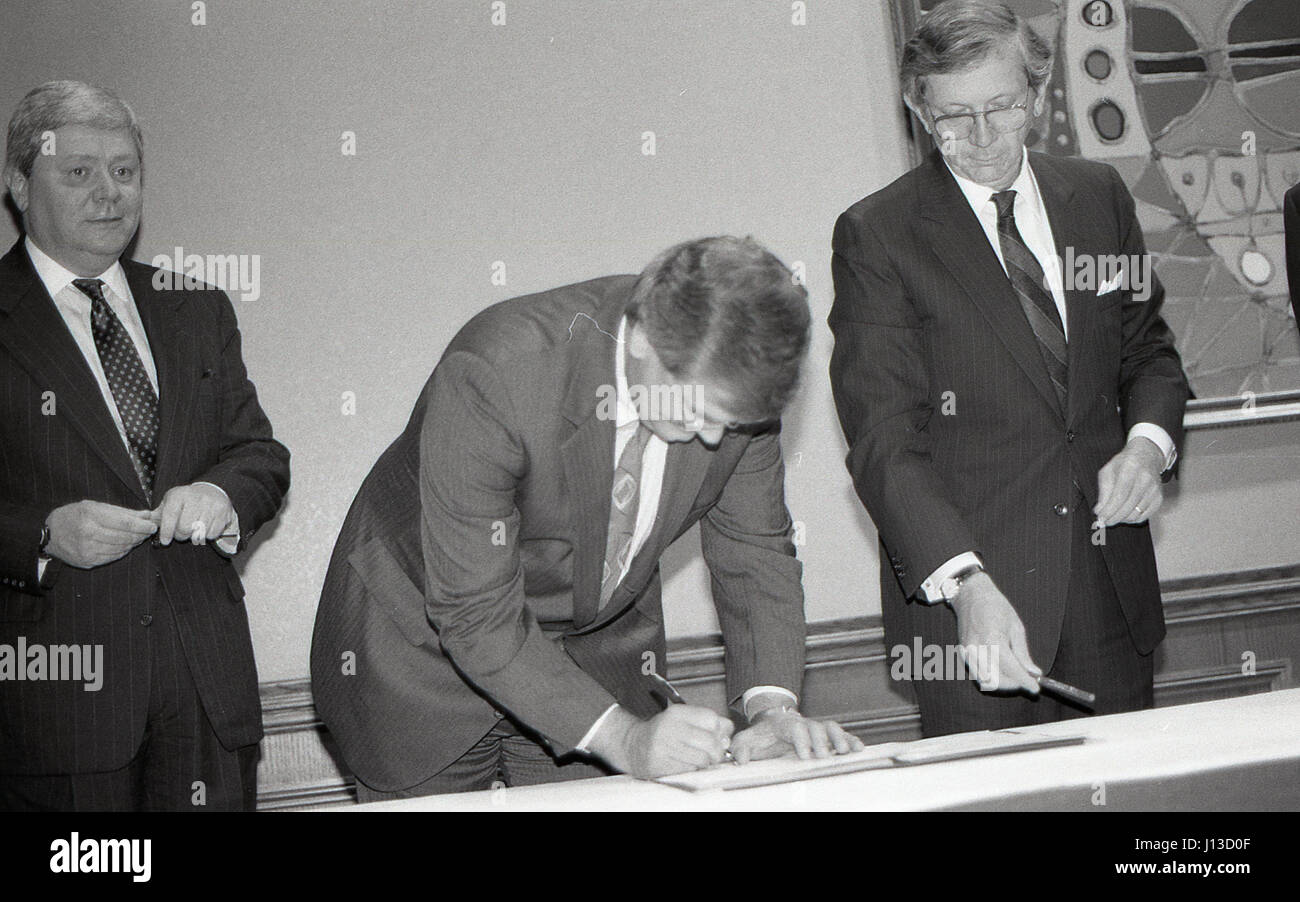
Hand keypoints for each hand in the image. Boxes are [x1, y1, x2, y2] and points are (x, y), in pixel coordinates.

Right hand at [44, 500, 156, 567]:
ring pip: (121, 548)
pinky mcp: (87, 561)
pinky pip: (112, 557)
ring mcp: (87, 550)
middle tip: (147, 531)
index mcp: (91, 516)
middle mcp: (88, 534)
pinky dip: (122, 551)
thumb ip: (120, 511)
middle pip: (125, 537)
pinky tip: (124, 545)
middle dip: (140, 534)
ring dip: (132, 543)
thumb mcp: (94, 506)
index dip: (142, 525)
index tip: (153, 525)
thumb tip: (146, 514)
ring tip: (137, 537)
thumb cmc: (73, 516)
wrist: (48, 534)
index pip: (124, 523)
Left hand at [152, 483, 234, 545]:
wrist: (212, 490)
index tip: (165, 541)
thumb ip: (158, 514)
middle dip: (181, 535)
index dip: (167, 531)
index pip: (170, 515)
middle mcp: (196, 498)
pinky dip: (208, 535)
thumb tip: (147, 524)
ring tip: (193, 530)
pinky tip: (205, 528)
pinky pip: (212, 533)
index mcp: (179, 495)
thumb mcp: (170, 501)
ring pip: (199, 532)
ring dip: (194, 536)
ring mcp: (211, 505)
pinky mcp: (223, 512)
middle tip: (182, 533)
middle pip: (185, 527)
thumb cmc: (187, 500)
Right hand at [588, 705, 733, 777]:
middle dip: (717, 752)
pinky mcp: (660, 764)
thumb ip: (707, 722)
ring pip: (702, 759)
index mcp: (677, 713)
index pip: (711, 719)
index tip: (717, 737)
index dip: (720, 731)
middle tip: (714, 755)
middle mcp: (669, 727)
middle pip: (710, 741)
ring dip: (706, 763)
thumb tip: (728, 732)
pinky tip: (686, 764)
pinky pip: (689, 770)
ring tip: (700, 760)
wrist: (633, 745)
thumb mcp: (683, 719)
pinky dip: (693, 770)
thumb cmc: (663, 733)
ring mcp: (663, 747)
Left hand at [731, 710, 863, 763]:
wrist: (772, 723)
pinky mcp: (825, 734)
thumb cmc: (760, 735)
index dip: (801, 740)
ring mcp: (815, 727)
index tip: (805, 755)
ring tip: (845, 752)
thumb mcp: (746, 740)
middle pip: (815, 728)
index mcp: (784, 724)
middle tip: (825, 757)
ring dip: (839, 738)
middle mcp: (803, 723)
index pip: (794, 729)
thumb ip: (741, 749)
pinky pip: (840, 734)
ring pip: (830, 728)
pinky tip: (858, 749)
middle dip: (821, 742)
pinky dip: (850, 739)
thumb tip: (740, 761)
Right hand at [950, 571, 1040, 693]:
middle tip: (1027, 681)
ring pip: (985, 681)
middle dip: (1014, 685)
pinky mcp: (963, 654)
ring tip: (1015, 678)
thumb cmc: (995, 606)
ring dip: (1002, 684)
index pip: (1011, 669)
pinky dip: (991, 678)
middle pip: (997, 680)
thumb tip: (1034, 672)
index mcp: (993, 639)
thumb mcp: (1016, 626)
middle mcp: (977, 649)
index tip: (1035, 688)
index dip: (1025, 681)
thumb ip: (1023, 653)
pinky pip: (977, 674)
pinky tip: (1002, 672)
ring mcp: (967, 652)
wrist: (971, 595)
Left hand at [1094, 437, 1164, 526]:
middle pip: (1128, 506)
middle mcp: (1145, 479)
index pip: (1120, 495)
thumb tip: (1099, 511)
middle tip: (1104, 521)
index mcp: (1130, 469)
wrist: (1146, 457)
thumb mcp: (1108, 471)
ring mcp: (1154, 490)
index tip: (1101, 518)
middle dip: (1114, 517)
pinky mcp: (1159, 498)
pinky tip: (1124, 515)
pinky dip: (1132, 519)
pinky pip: (1144, 516)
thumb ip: (1103, 491)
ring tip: (1113, 516)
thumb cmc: (1124, 464)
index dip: (1110, 509)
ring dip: (1122, 519)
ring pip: (1136, 513)